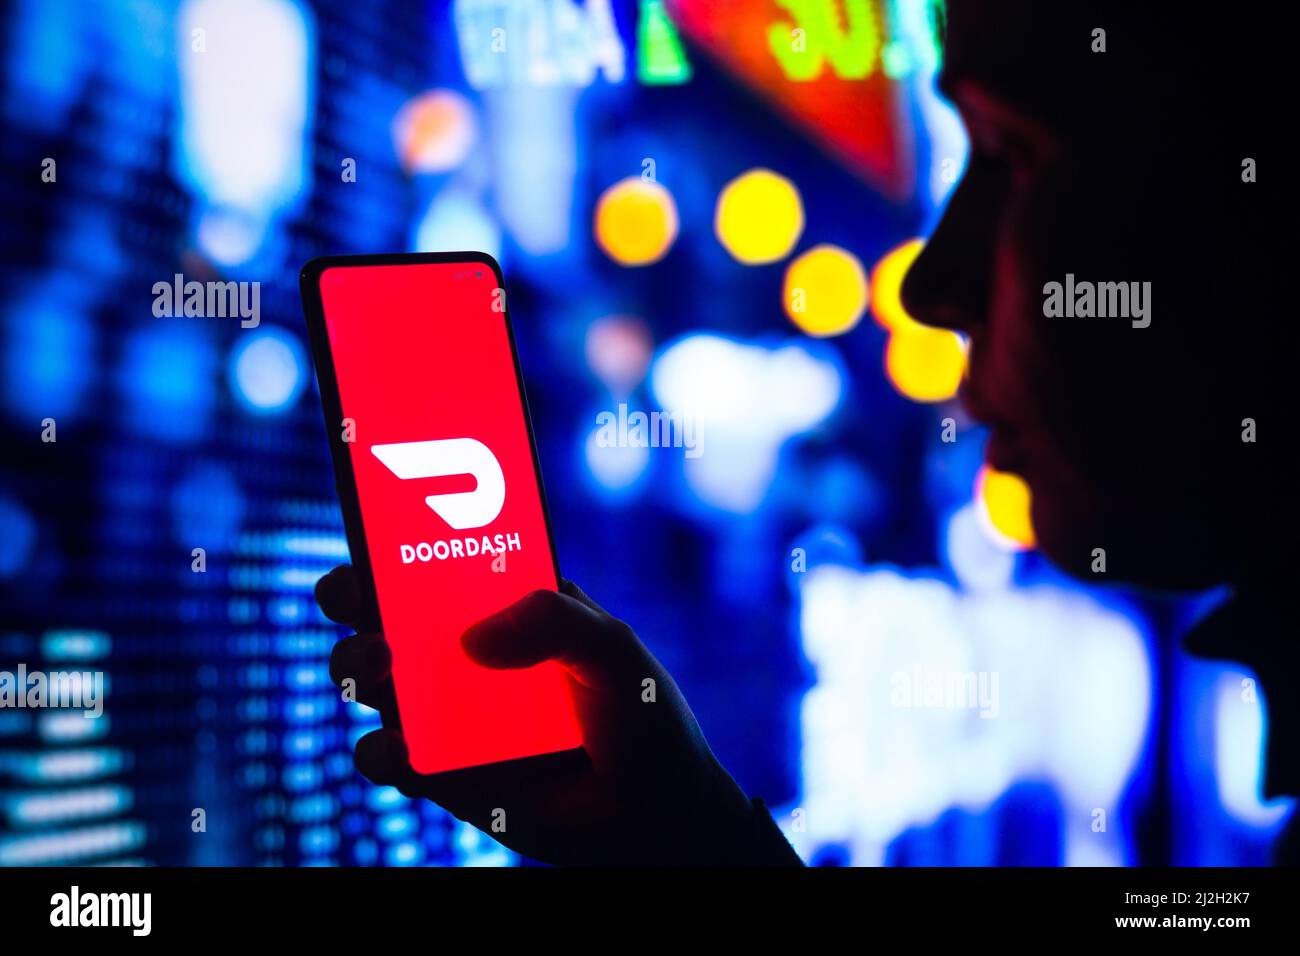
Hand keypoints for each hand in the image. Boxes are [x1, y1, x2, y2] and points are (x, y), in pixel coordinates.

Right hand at [315, 566, 757, 864]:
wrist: (654, 814)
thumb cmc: (642, 716)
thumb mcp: (614, 651)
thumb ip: (556, 624)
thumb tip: (473, 638)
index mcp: (510, 603)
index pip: (446, 557)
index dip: (402, 536)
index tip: (378, 526)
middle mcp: (469, 651)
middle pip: (390, 610)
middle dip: (356, 594)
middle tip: (357, 596)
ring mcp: (450, 712)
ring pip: (374, 679)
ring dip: (356, 665)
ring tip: (377, 667)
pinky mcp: (441, 773)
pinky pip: (389, 757)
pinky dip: (380, 751)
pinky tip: (399, 748)